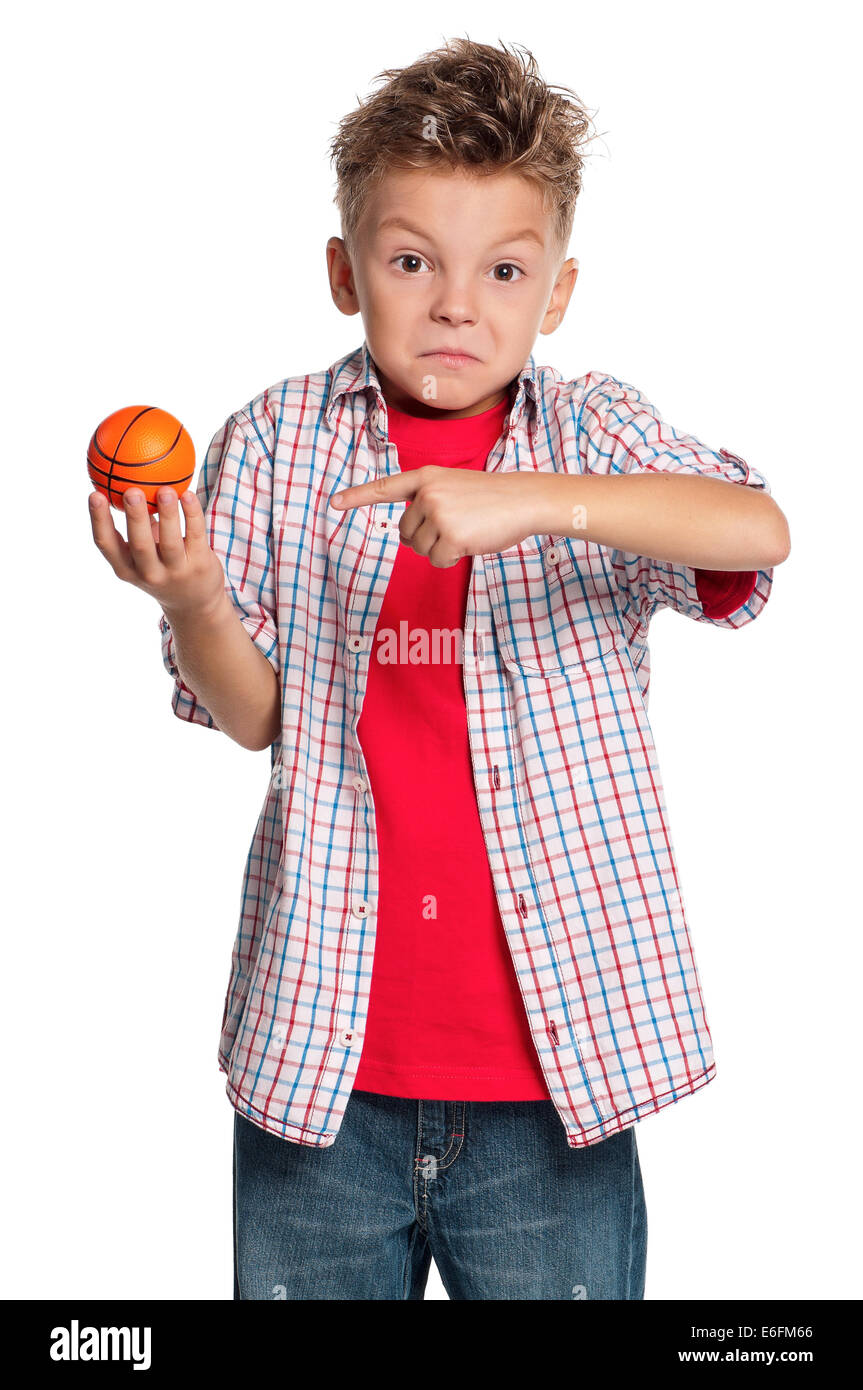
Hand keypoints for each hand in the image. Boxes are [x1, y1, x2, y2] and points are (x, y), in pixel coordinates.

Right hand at [88, 486, 225, 620]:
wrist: (194, 603)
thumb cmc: (162, 567)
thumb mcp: (142, 555)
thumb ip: (135, 525)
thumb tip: (122, 480)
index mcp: (127, 568)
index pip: (106, 544)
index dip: (99, 520)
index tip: (94, 494)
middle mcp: (148, 573)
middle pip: (139, 544)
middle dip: (135, 517)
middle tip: (131, 491)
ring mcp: (175, 572)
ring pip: (170, 542)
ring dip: (167, 515)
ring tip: (165, 490)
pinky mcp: (200, 566)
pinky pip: (196, 536)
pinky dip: (192, 514)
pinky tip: (188, 494)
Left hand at [330, 466, 546, 567]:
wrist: (524, 500)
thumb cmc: (491, 499)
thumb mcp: (453, 488)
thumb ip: (427, 503)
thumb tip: (408, 538)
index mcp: (425, 478)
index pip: (385, 489)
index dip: (357, 497)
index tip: (334, 503)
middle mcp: (426, 494)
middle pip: (406, 534)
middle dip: (427, 538)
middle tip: (457, 525)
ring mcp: (437, 514)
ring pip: (420, 549)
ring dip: (441, 549)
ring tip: (466, 530)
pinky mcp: (449, 535)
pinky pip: (437, 560)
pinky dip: (452, 559)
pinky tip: (470, 542)